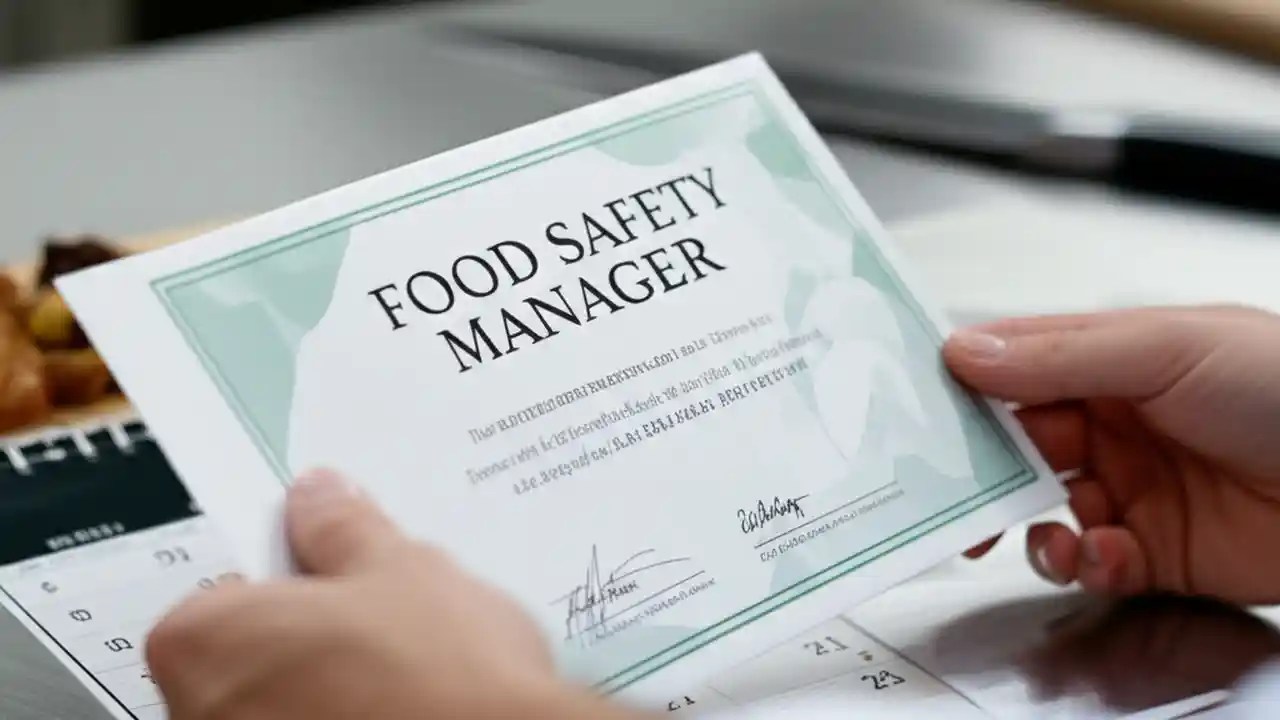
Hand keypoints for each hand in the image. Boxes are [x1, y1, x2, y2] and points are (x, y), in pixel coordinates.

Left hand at [146, 469, 639, 719]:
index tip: (329, 580)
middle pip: (244, 661)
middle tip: (377, 628)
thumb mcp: (401, 569)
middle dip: (303, 640)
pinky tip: (405, 711)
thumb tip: (320, 499)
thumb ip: (341, 530)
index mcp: (205, 644)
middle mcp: (203, 714)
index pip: (218, 597)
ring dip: (326, 690)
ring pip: (282, 707)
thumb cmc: (441, 678)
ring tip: (403, 677)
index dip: (284, 585)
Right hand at [945, 305, 1279, 602]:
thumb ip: (1060, 354)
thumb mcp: (1167, 348)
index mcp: (1109, 359)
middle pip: (1011, 445)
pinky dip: (1082, 563)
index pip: (1010, 365)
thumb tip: (964, 351)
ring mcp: (1129, 488)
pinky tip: (1102, 554)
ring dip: (1026, 525)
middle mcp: (1111, 422)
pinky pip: (1088, 561)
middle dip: (977, 469)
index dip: (959, 384)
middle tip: (948, 489)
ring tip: (1042, 532)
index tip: (913, 406)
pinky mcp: (1152, 552)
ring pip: (1038, 510)